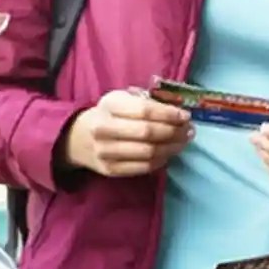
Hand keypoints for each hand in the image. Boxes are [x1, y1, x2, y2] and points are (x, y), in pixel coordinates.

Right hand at [64, 89, 193, 176]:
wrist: (78, 138)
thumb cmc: (109, 114)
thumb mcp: (122, 99)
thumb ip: (146, 101)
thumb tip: (178, 109)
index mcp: (109, 106)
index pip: (145, 111)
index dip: (169, 114)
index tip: (185, 116)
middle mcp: (104, 129)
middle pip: (148, 133)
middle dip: (174, 132)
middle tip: (189, 130)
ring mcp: (106, 152)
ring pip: (148, 152)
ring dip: (172, 147)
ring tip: (184, 141)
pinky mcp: (110, 170)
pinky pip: (143, 167)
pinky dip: (161, 160)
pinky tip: (169, 153)